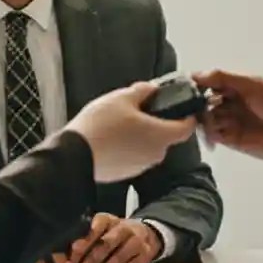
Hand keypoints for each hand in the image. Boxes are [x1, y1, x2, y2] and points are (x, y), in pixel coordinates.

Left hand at [35, 213, 161, 262]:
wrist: (144, 235)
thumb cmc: (114, 236)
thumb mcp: (98, 233)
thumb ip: (81, 245)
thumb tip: (63, 261)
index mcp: (107, 220)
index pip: (96, 226)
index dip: (85, 239)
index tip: (74, 249)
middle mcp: (122, 227)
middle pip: (105, 243)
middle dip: (89, 260)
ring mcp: (135, 240)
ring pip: (118, 255)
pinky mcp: (145, 253)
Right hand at [59, 81, 195, 183]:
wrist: (74, 155)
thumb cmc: (101, 125)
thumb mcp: (122, 98)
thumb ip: (143, 91)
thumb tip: (152, 89)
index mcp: (161, 135)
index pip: (187, 128)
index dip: (188, 116)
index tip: (181, 107)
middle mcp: (156, 154)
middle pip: (166, 136)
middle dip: (158, 122)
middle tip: (140, 108)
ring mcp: (141, 166)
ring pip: (149, 146)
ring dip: (142, 134)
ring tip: (121, 121)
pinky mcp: (126, 173)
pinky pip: (135, 155)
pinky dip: (129, 146)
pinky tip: (111, 136)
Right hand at [192, 70, 262, 179]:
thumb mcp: (252, 84)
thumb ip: (224, 78)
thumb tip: (197, 74)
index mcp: (236, 86)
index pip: (209, 82)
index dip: (196, 83)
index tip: (182, 86)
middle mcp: (231, 103)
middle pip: (204, 101)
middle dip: (196, 102)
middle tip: (191, 105)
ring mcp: (231, 121)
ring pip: (207, 118)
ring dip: (203, 118)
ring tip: (209, 119)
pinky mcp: (232, 139)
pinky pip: (213, 135)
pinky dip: (209, 133)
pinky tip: (212, 132)